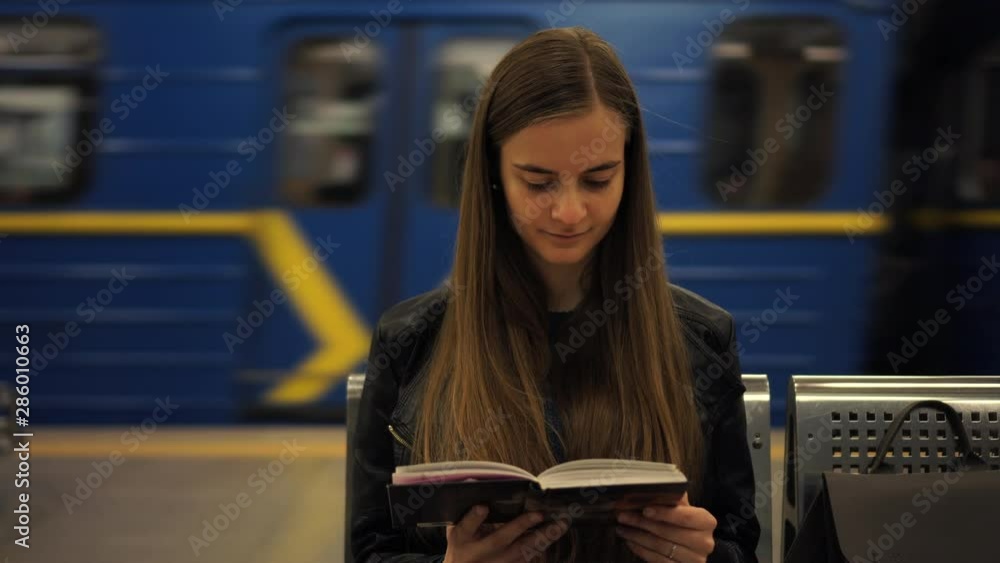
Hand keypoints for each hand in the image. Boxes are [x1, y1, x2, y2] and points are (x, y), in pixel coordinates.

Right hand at [443, 505, 569, 562]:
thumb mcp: (456, 530)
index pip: (467, 526)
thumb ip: (466, 511)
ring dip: (541, 537)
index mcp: (463, 538)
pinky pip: (528, 558)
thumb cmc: (461, 549)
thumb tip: (472, 482)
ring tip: (559, 524)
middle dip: (520, 525)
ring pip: (522, 551)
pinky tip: (555, 534)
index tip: (483, 507)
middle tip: (539, 513)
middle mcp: (482, 552)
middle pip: (501, 539)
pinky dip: (543, 546)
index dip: (474, 517)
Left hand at [614, 493, 716, 562]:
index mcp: (706, 522)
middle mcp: (704, 542)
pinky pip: (658, 561)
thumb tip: (653, 487)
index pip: (684, 516)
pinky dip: (641, 550)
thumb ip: (674, 499)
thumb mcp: (684, 510)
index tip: (645, 509)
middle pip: (668, 532)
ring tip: (622, 528)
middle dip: (642, 523)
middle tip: (623, 516)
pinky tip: (630, 541)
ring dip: (637, 536)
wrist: (693, 550)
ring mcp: (695, 560)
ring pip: (660, 547)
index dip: (664, 513)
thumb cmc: (685, 525)